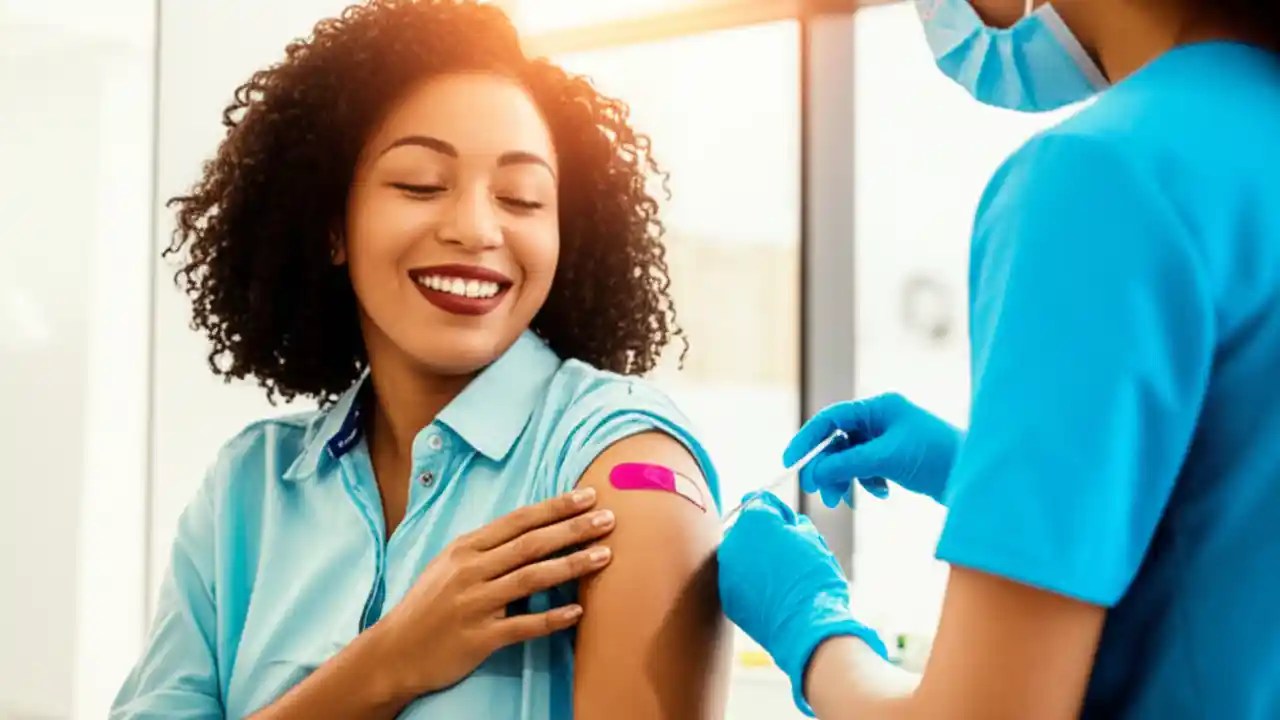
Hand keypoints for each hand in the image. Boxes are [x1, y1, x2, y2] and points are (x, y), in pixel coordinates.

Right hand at [373, 488, 615, 696]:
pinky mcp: (479, 638)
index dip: (555, 507)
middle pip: (530, 544)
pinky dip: (551, 619)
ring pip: (531, 578)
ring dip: (571, 565)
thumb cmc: (427, 606)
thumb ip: (486, 550)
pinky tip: (578, 612)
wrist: (393, 652)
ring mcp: (475, 604)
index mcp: (465, 548)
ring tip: (604, 555)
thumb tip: (531, 532)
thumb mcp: (448, 566)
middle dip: (573, 528)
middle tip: (608, 519)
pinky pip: (522, 626)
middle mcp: (470, 571)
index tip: (588, 496)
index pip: (518, 521)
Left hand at [718, 492, 884, 714]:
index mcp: (754, 520)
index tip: (788, 526)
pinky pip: (738, 582)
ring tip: (781, 579)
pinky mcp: (726, 596)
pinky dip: (750, 585)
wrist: (807, 626)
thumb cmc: (815, 580)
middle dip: (762, 537)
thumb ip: (791, 522)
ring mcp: (725, 570)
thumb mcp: (812, 539)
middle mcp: (732, 540)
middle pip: (746, 529)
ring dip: (754, 561)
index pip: (761, 503)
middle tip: (788, 556)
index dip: (778, 513)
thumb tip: (784, 521)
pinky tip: (771, 596)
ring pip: (740, 556)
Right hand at [785, 392, 961, 505]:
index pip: (831, 419)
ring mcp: (889, 438)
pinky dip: (866, 483)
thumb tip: (814, 472)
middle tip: (820, 493)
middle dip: (827, 468)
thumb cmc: (936, 458)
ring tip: (843, 502)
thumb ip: (847, 463)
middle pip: (838, 441)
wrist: (975, 478)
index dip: (808, 440)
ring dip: (844, 479)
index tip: (791, 462)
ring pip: (850, 458)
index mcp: (879, 407)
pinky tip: (881, 493)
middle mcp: (882, 418)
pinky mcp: (896, 457)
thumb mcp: (886, 459)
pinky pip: (867, 468)